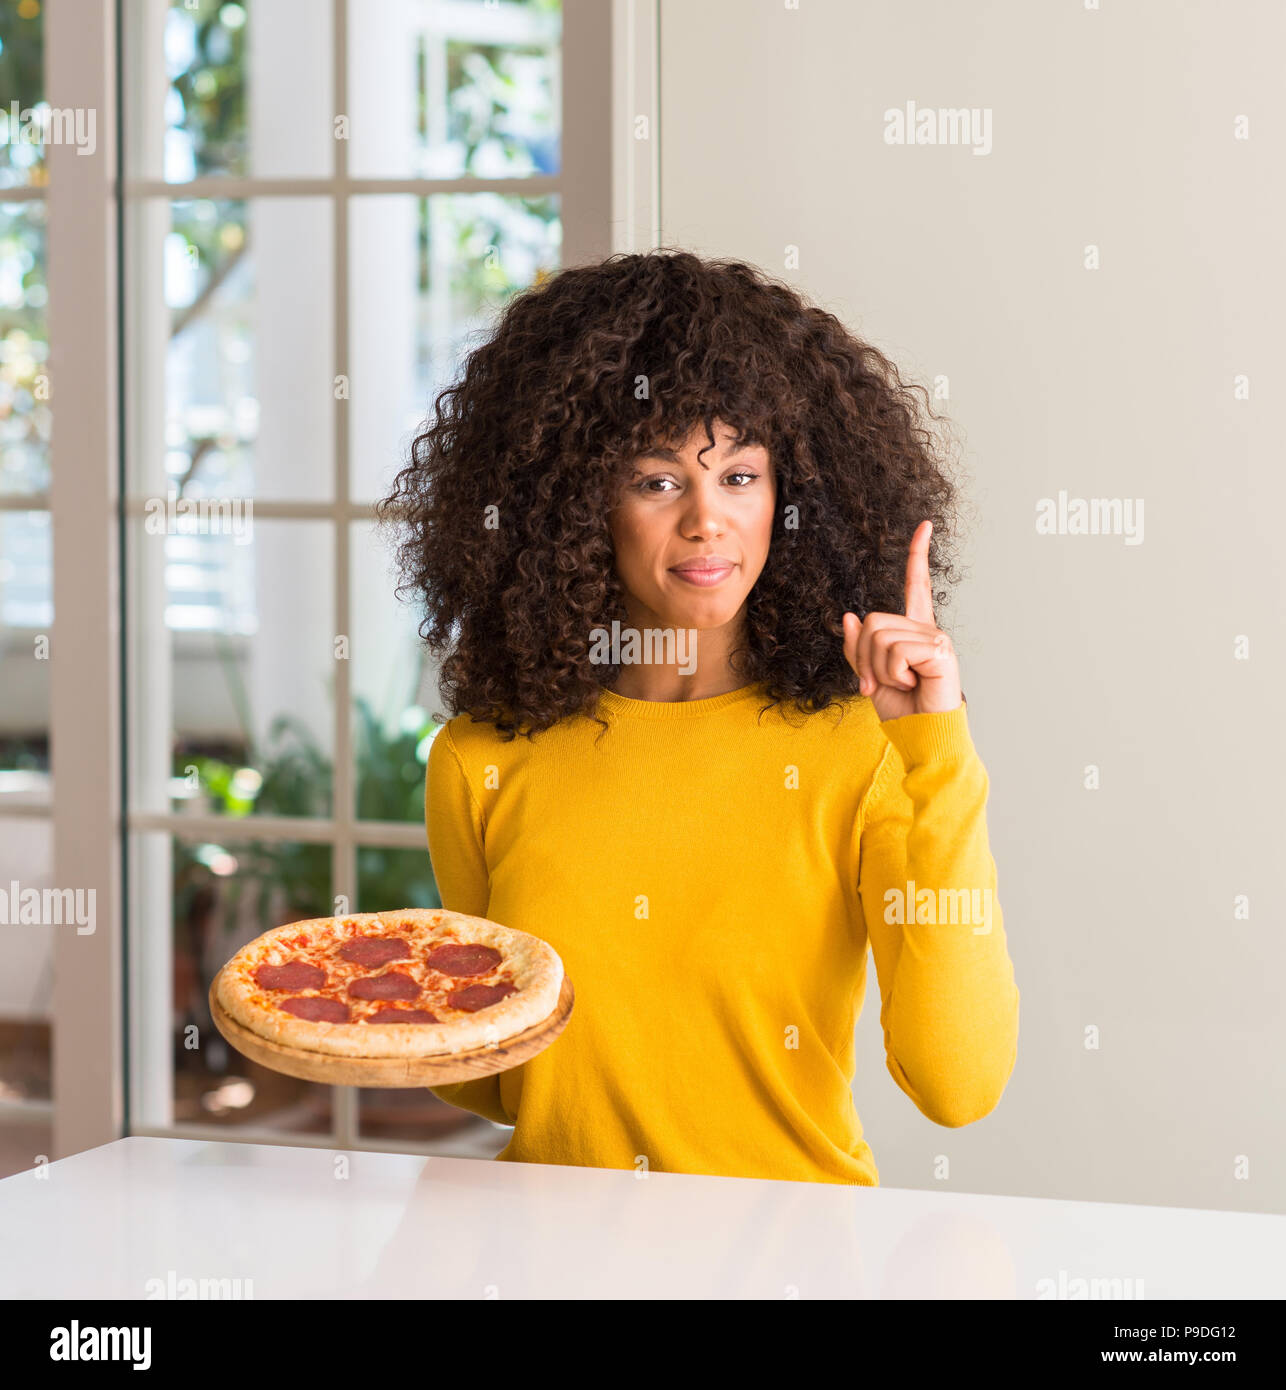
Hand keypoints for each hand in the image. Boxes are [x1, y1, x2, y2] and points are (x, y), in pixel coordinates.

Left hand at [841, 519, 962, 720]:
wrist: (921, 733)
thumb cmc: (901, 707)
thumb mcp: (870, 675)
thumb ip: (858, 648)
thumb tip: (848, 617)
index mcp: (914, 631)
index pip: (916, 585)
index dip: (917, 555)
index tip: (924, 525)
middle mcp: (927, 630)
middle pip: (872, 621)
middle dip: (863, 656)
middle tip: (876, 681)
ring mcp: (935, 638)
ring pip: (879, 636)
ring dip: (877, 669)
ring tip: (899, 683)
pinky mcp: (939, 651)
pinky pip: (894, 651)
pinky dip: (892, 673)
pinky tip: (912, 683)